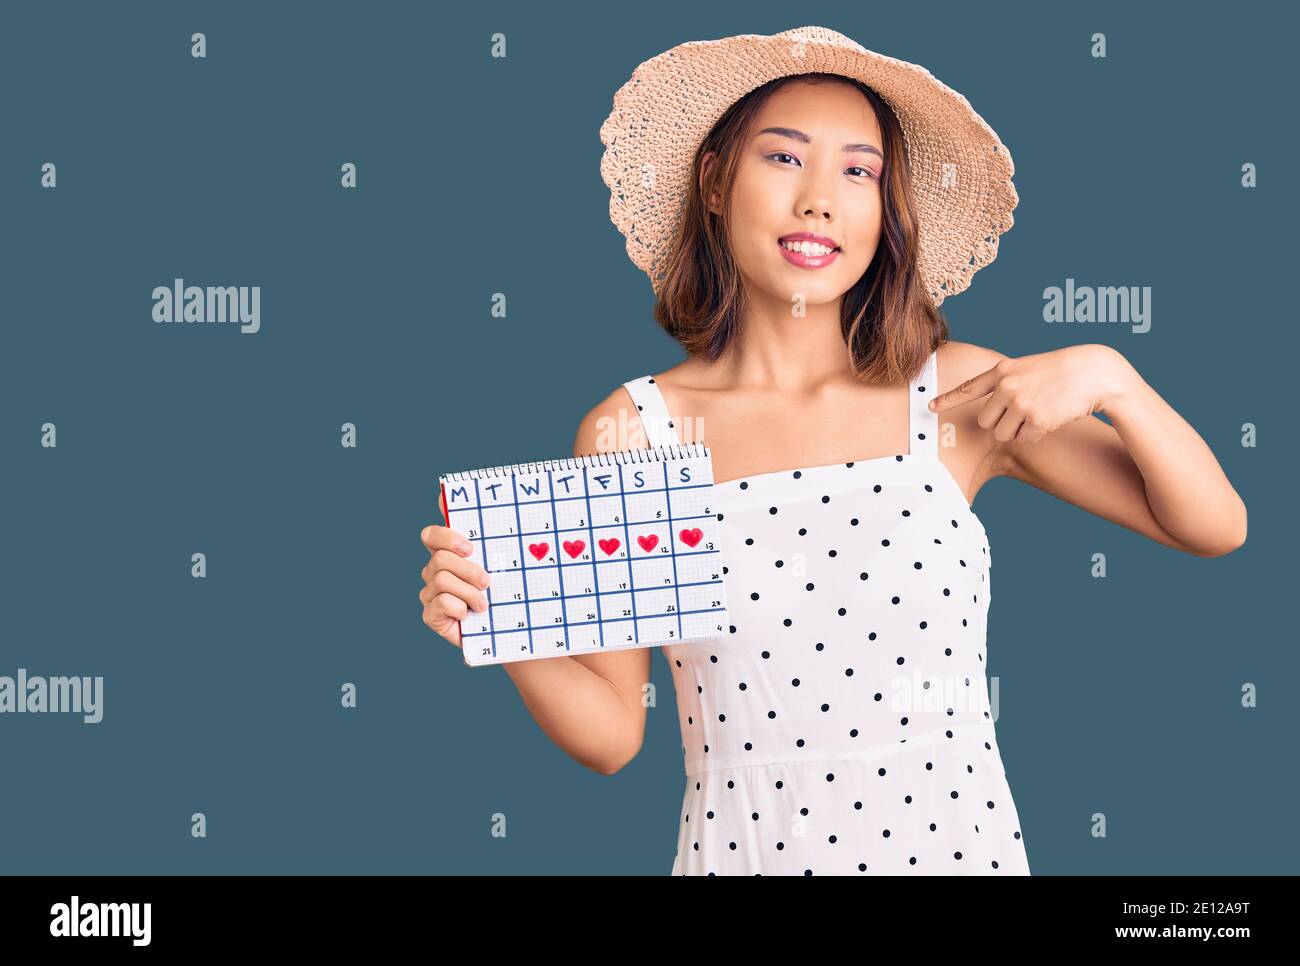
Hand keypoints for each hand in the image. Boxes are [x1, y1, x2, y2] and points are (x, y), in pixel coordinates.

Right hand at [418, 524, 491, 647]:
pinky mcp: (429, 615)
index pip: (431, 536)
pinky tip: (468, 615)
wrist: (497, 629)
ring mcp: (429, 594)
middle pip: (440, 559)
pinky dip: (460, 609)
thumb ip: (489, 554)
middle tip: (486, 582)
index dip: (446, 537)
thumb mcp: (496, 572)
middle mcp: (432, 573)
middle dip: (468, 571)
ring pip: (442, 580)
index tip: (470, 549)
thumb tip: (500, 543)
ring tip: (482, 604)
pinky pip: (442, 602)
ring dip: (469, 593)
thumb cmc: (496, 597)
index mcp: (446, 556)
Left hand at [928, 344, 1134, 442]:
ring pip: (1003, 434)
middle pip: (986, 422)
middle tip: (1021, 413)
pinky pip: (1024, 439)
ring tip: (1038, 413)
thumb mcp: (1026, 368)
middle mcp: (1006, 386)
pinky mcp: (1035, 419)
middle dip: (1000, 423)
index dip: (948, 400)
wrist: (1093, 372)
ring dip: (1018, 431)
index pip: (968, 388)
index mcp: (1002, 371)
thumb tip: (986, 415)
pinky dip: (1035, 434)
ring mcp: (1020, 403)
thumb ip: (1004, 384)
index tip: (930, 407)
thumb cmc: (1060, 371)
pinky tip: (1050, 418)